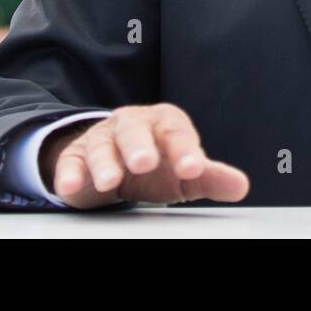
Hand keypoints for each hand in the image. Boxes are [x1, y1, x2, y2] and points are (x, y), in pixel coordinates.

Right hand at [40, 103, 248, 208]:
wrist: (117, 159)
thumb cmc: (159, 164)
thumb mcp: (184, 172)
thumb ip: (210, 177)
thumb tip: (241, 186)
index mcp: (165, 124)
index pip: (177, 132)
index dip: (185, 150)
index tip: (193, 168)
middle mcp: (133, 125)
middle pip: (135, 130)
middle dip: (139, 146)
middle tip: (145, 162)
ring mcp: (103, 138)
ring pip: (103, 147)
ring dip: (105, 163)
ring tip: (109, 180)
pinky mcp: (77, 156)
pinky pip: (72, 162)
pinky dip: (69, 174)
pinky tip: (71, 187)